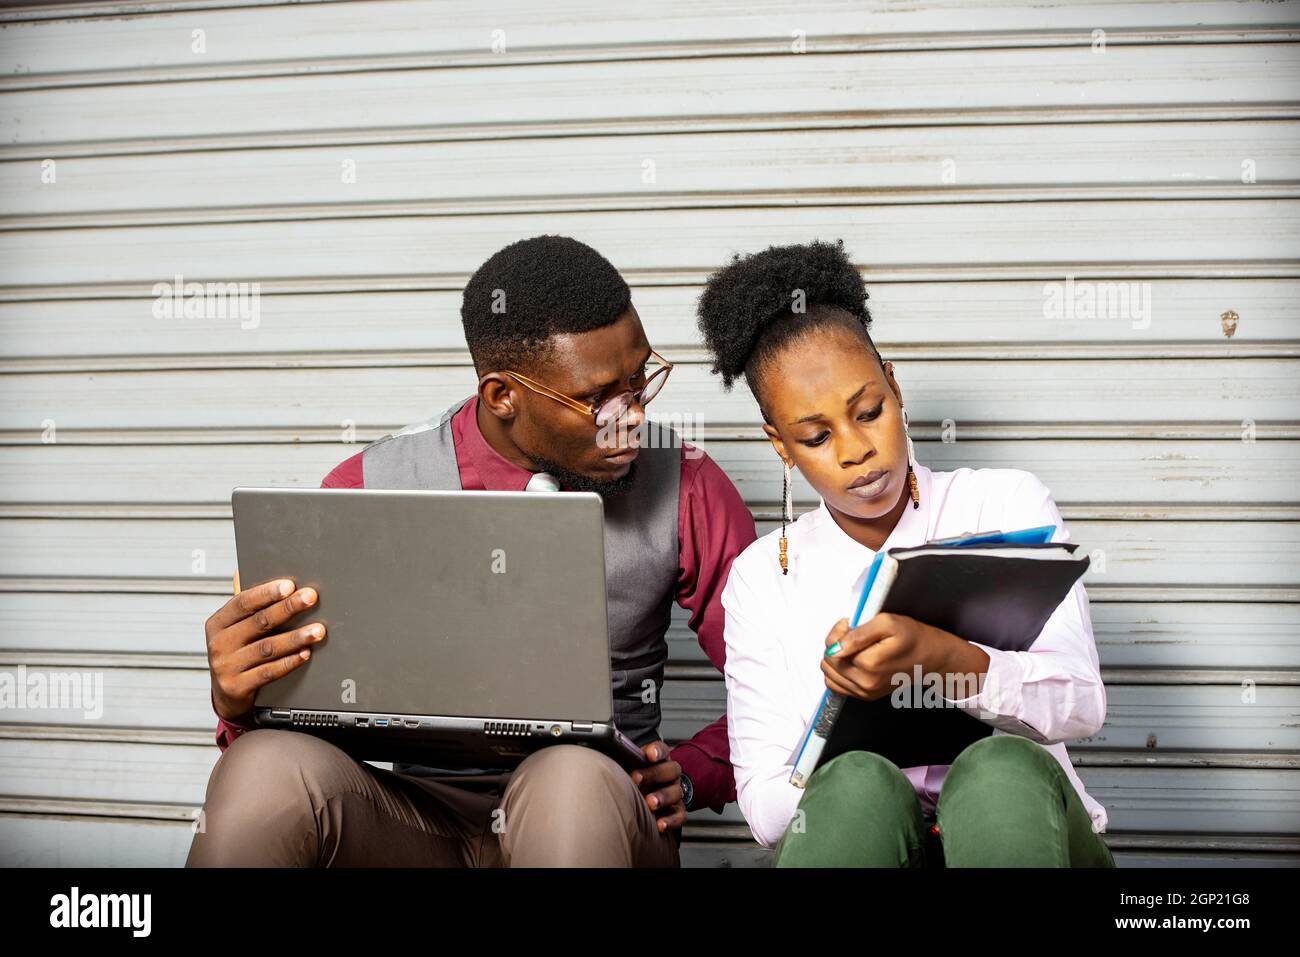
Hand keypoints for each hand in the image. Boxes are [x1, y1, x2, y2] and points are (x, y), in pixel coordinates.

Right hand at [206, 576, 326, 720]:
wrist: (227, 693)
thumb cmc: (239, 651)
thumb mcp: (238, 628)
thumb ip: (253, 607)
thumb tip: (273, 580)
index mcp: (218, 623)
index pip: (242, 603)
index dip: (267, 593)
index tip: (290, 585)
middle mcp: (219, 644)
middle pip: (258, 622)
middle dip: (287, 608)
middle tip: (310, 598)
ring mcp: (226, 667)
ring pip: (267, 648)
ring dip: (295, 637)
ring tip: (317, 630)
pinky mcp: (236, 687)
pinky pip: (268, 672)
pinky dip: (289, 662)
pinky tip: (305, 653)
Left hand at [629, 741, 686, 834]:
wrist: (650, 792)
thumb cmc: (636, 777)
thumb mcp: (631, 766)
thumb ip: (624, 762)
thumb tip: (604, 760)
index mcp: (660, 759)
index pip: (662, 750)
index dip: (657, 751)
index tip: (649, 754)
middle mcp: (670, 774)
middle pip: (669, 770)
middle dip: (652, 774)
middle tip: (636, 779)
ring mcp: (675, 792)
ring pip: (675, 792)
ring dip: (662, 797)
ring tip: (649, 803)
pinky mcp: (677, 811)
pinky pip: (679, 816)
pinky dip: (670, 821)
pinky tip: (660, 824)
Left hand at [821, 613, 960, 701]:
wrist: (930, 657)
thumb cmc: (912, 637)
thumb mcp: (887, 623)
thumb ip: (857, 634)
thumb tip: (835, 647)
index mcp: (869, 664)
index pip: (832, 648)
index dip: (838, 632)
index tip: (851, 624)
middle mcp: (865, 683)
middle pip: (828, 662)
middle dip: (836, 644)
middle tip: (854, 634)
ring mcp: (865, 692)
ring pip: (829, 674)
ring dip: (836, 658)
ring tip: (855, 647)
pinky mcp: (865, 695)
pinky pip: (836, 686)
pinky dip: (838, 672)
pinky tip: (852, 660)